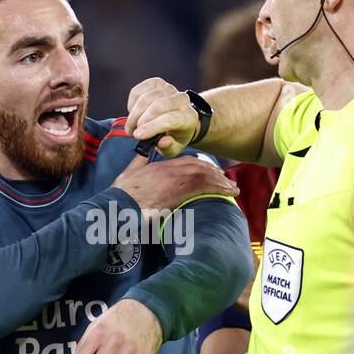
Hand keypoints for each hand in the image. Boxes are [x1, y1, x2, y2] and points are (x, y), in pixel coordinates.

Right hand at [111, 152, 237, 216]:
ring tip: (232, 189)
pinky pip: (206, 187)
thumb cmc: (123, 191)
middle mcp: (173, 170)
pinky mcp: (181, 192)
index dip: (201, 166)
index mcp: (162, 165)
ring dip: (221, 182)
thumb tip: (143, 150)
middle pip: (200, 168)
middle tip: (226, 181)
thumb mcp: (132, 170)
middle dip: (214, 174)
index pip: (188, 162)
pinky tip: (229, 193)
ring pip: (205, 176)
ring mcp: (177, 180)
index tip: (210, 171)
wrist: (121, 203)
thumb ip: (141, 159)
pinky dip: (220, 189)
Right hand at [126, 78, 200, 158]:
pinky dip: (131, 105)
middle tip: (133, 133)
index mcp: (189, 117)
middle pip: (157, 107)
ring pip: (145, 99)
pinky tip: (134, 114)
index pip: (170, 120)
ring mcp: (169, 88)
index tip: (137, 135)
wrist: (178, 117)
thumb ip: (169, 147)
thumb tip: (162, 142)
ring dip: (133, 115)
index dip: (152, 127)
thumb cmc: (174, 135)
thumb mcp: (174, 148)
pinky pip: (138, 91)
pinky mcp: (156, 83)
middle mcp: (182, 99)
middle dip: (140, 121)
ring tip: (131, 127)